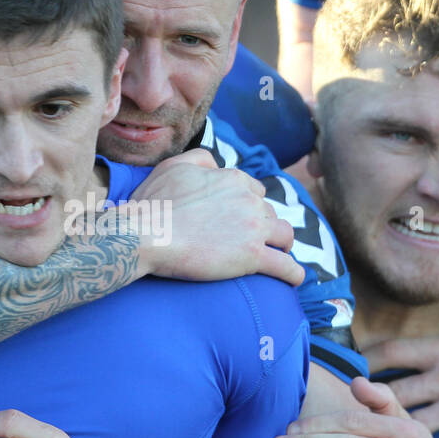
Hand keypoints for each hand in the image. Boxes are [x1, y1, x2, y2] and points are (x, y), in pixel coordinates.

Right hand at [131, 149, 303, 285]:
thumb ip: (200, 158)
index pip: (255, 191)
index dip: (249, 206)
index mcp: (233, 179)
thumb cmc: (153, 203)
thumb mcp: (173, 166)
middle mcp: (249, 200)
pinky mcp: (252, 257)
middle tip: (252, 240)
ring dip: (282, 244)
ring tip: (278, 255)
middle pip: (269, 213)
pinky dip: (293, 273)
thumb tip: (216, 163)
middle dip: (264, 225)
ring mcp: (253, 229)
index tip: (242, 219)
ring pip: (284, 235)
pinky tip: (294, 279)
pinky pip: (285, 266)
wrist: (145, 235)